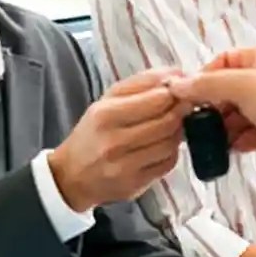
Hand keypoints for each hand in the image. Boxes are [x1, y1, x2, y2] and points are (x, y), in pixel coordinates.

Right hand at [49, 67, 187, 210]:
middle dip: (180, 111)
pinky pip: (168, 163)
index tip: (178, 90)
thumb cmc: (94, 131)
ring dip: (178, 132)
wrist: (72, 175)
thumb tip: (177, 72)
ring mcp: (125, 167)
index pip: (157, 100)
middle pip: (167, 122)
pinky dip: (172, 151)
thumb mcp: (108, 99)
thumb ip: (142, 82)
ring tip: (173, 125)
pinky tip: (164, 145)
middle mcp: (114, 142)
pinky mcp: (135, 184)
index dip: (175, 93)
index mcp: (105, 115)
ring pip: (171, 143)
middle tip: (183, 106)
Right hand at [167, 40, 255, 164]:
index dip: (205, 78)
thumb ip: (206, 86)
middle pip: (232, 89)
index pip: (225, 61)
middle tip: (196, 122)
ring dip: (226, 127)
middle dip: (215, 107)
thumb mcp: (240, 85)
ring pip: (242, 113)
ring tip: (210, 139)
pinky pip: (254, 132)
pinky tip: (229, 149)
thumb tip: (178, 85)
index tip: (188, 96)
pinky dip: (241, 140)